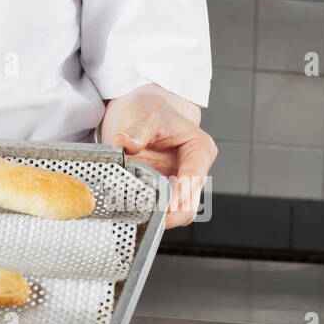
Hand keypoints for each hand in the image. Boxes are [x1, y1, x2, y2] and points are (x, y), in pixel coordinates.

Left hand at [101, 84, 216, 227]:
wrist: (143, 108)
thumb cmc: (153, 108)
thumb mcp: (145, 114)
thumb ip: (136, 131)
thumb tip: (124, 143)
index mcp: (199, 150)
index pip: (195, 179)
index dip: (180, 196)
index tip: (165, 207)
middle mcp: (193, 170)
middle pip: (188, 206)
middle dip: (168, 214)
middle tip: (143, 214)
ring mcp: (177, 183)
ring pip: (174, 212)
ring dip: (155, 215)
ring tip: (133, 211)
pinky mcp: (161, 189)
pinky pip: (157, 208)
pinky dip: (144, 210)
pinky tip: (128, 206)